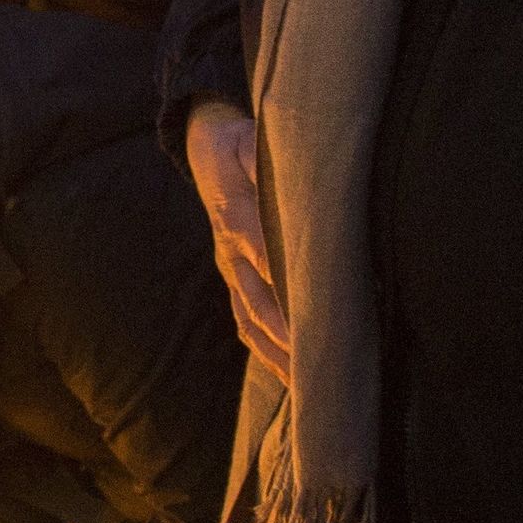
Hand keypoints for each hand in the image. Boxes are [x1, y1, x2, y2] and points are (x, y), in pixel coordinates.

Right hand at [184, 100, 290, 384]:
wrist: (206, 154)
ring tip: (308, 382)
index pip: (259, 247)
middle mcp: (229, 252)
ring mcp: (229, 271)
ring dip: (278, 351)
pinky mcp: (234, 282)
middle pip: (257, 298)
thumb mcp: (249, 140)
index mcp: (233, 213)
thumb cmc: (239, 147)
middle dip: (286, 331)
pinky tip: (290, 376)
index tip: (312, 300)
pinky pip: (245, 323)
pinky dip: (266, 351)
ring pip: (251, 319)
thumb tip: (295, 171)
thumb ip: (265, 158)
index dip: (283, 274)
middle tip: (317, 358)